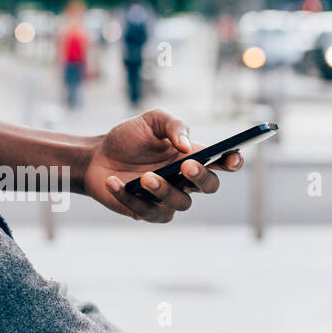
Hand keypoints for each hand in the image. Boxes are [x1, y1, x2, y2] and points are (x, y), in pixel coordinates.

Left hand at [82, 108, 243, 222]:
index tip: (232, 157)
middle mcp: (186, 180)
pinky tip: (114, 182)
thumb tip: (186, 145)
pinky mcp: (147, 212)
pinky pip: (146, 211)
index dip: (233, 162)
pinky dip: (129, 197)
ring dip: (164, 190)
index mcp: (193, 157)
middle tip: (186, 166)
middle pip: (209, 186)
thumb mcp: (151, 120)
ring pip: (180, 203)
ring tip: (145, 177)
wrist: (98, 156)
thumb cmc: (129, 138)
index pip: (223, 162)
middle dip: (201, 177)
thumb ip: (173, 125)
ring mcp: (168, 199)